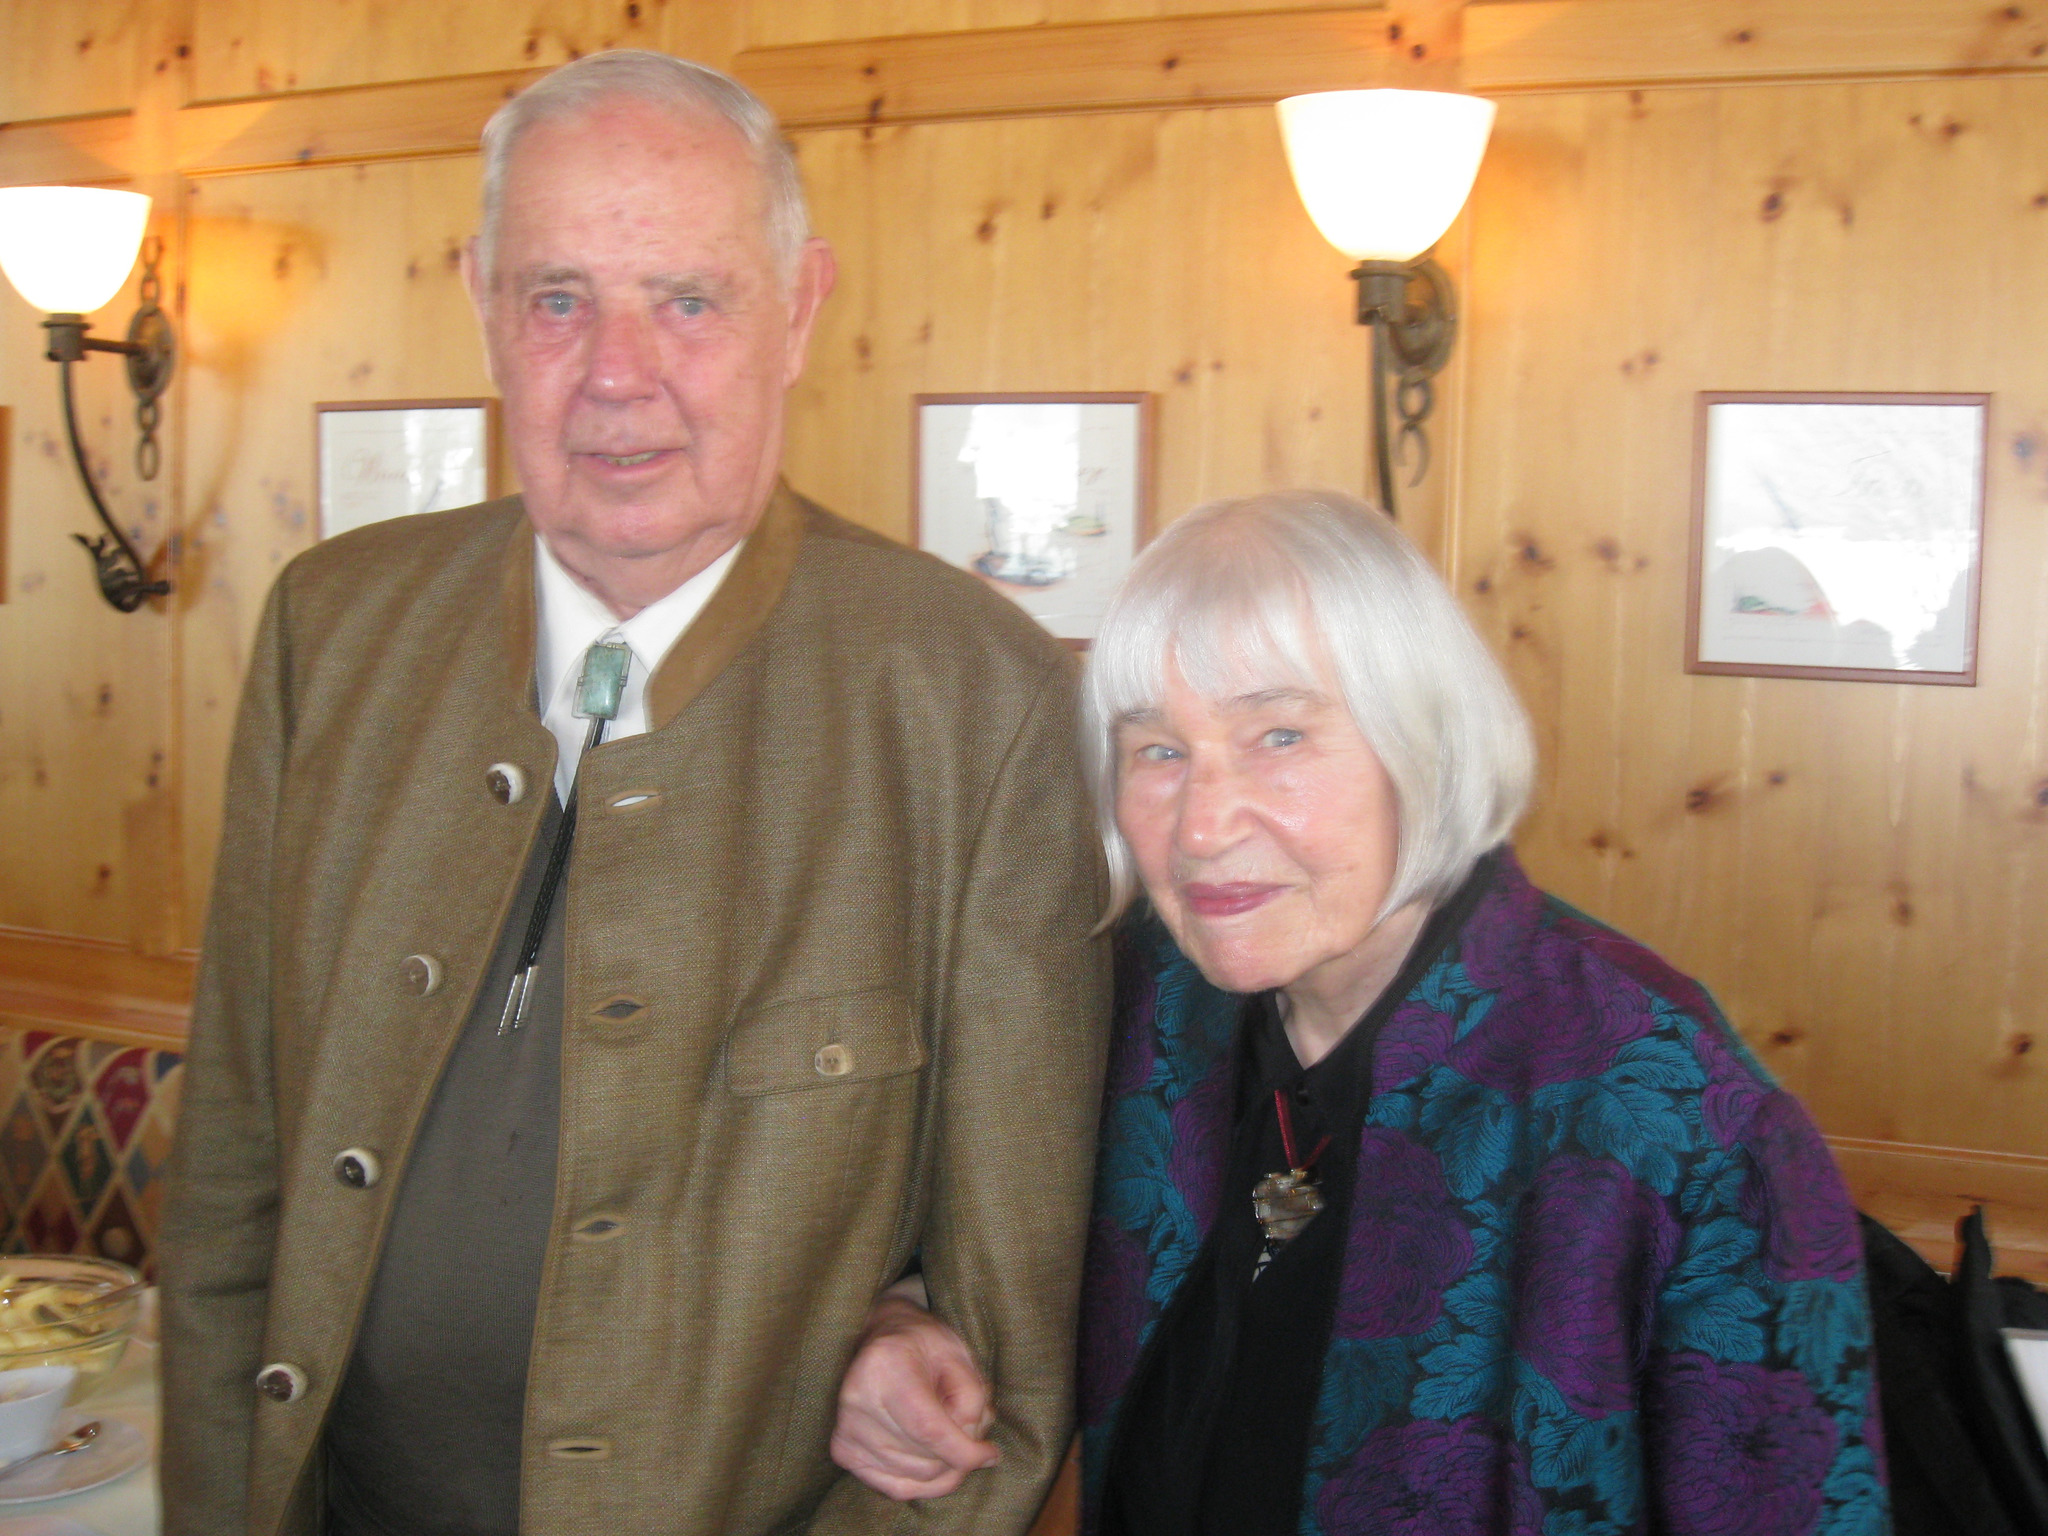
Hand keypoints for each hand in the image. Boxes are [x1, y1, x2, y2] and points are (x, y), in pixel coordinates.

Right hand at [832, 1279, 998, 1499]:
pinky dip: (924, 1482)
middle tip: (966, 1425)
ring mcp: (846, 1429)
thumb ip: (971, 1399)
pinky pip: (896, 1487)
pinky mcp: (843, 1451)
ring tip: (945, 1429)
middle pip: (925, 1459)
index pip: (928, 1428)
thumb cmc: (924, 1345)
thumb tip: (970, 1448)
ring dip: (943, 1466)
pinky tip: (932, 1456)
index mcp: (885, 1366)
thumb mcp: (959, 1355)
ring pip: (915, 1478)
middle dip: (958, 1453)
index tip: (990, 1454)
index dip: (964, 1451)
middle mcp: (857, 1400)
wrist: (881, 1339)